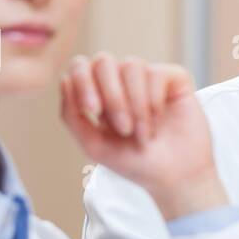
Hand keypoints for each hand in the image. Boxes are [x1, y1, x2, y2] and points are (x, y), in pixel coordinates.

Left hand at [60, 53, 227, 218]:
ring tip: (142, 133)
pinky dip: (154, 101)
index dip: (82, 81)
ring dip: (135, 104)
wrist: (174, 177)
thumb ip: (71, 115)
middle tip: (123, 128)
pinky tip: (158, 121)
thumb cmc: (135, 163)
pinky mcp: (174, 78)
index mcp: (99, 93)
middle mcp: (122, 81)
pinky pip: (156, 73)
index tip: (93, 111)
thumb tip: (64, 79)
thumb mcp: (93, 146)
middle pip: (104, 60)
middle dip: (112, 96)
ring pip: (131, 65)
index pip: (81, 67)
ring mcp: (148, 77)